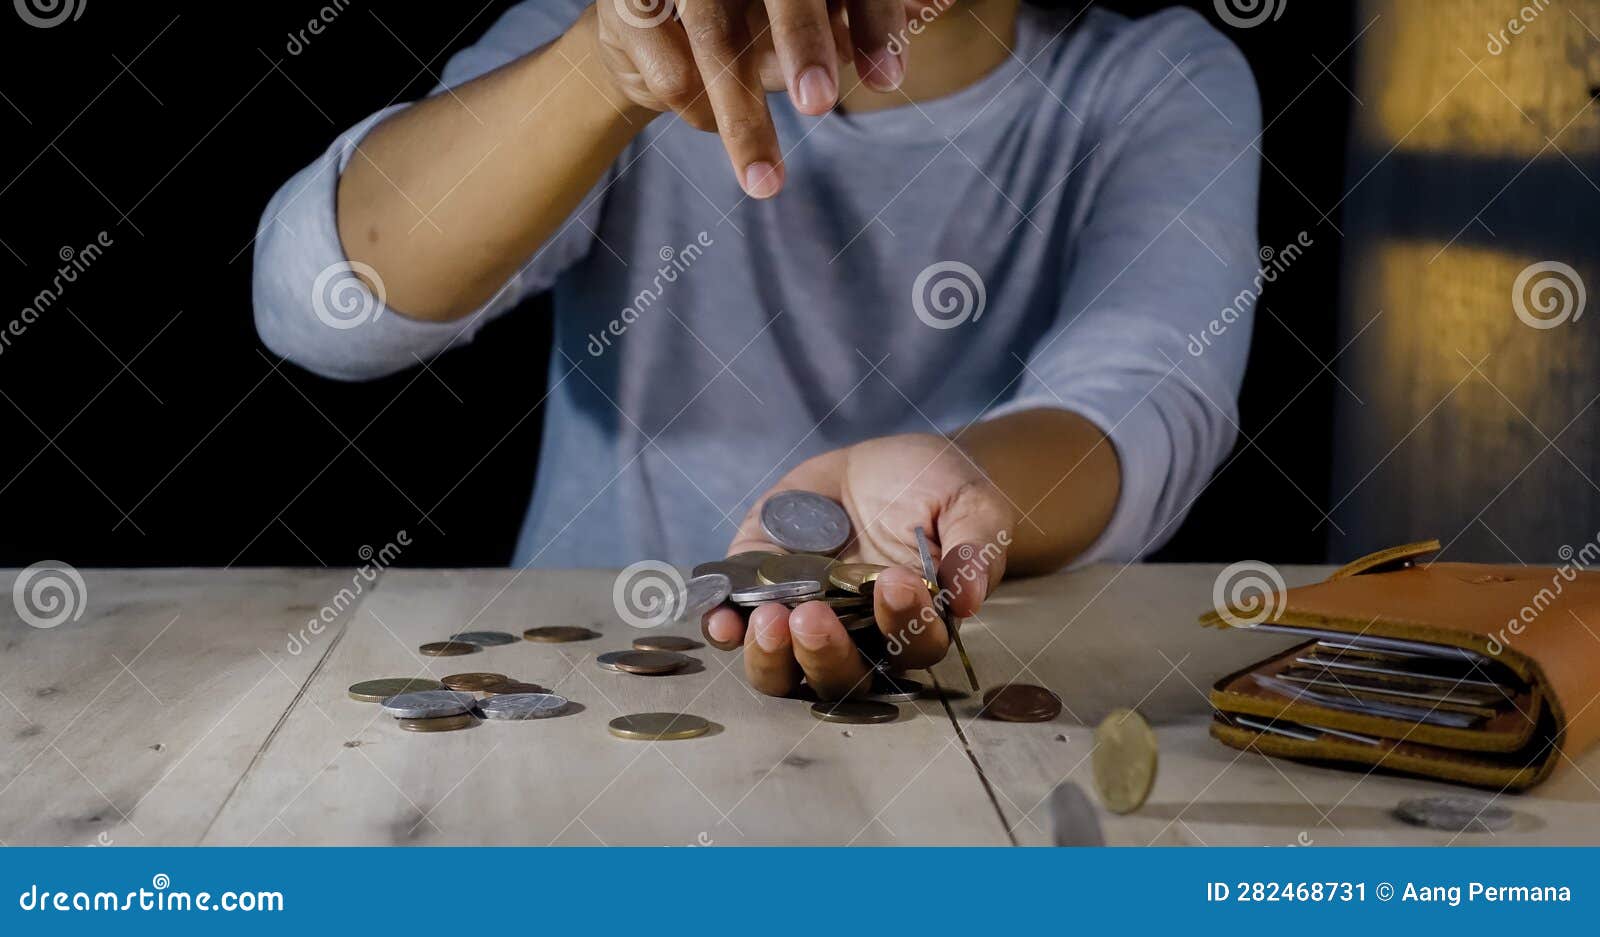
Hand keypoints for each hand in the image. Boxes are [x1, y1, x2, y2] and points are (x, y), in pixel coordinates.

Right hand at [594, 0, 908, 197]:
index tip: (888, 80)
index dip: (871, 20)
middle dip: (803, 44)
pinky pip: (672, 73)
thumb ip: (860, 11)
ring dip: (743, 120)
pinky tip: (712, 122)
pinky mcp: (628, 6)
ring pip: (715, 41)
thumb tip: (932, 4)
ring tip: (766, 184)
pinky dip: (701, 112)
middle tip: (819, 104)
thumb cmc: (747, 14)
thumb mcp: (809, 14)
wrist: (644, 20)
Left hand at [703, 433, 1013, 697]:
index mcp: (915, 628)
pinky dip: (724, 627)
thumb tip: (970, 598)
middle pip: (841, 677)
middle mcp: (858, 639)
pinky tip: (722, 618)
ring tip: (768, 619)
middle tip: (814, 616)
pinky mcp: (760, 592)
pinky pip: (736, 625)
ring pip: (784, 670)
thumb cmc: (937, 490)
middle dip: (825, 652)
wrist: (883, 465)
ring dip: (772, 654)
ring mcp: (805, 619)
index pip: (912, 646)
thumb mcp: (970, 504)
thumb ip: (975, 548)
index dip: (904, 623)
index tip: (897, 582)